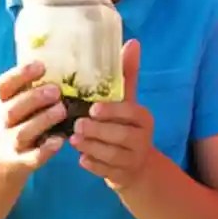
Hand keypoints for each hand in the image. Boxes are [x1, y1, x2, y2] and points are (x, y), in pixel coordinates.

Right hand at [0, 61, 66, 178]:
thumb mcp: (22, 105)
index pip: (4, 86)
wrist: (2, 163)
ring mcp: (11, 144)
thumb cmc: (22, 124)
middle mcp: (6, 122)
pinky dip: (45, 151)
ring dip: (41, 121)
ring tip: (61, 111)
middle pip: (12, 109)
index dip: (20, 74)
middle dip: (33, 98)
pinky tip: (59, 141)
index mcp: (6, 103)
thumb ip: (36, 89)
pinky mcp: (21, 163)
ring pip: (22, 133)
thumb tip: (68, 64)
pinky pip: (31, 158)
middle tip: (56, 90)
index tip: (41, 65)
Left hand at [71, 39, 155, 191]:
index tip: (92, 109)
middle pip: (119, 136)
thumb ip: (127, 74)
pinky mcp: (122, 177)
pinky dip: (92, 165)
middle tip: (76, 125)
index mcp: (143, 118)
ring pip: (111, 155)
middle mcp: (142, 140)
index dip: (111, 112)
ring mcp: (133, 161)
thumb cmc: (126, 125)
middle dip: (96, 131)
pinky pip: (105, 171)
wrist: (137, 165)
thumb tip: (132, 41)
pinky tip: (80, 159)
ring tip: (73, 140)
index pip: (130, 113)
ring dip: (90, 147)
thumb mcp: (128, 100)